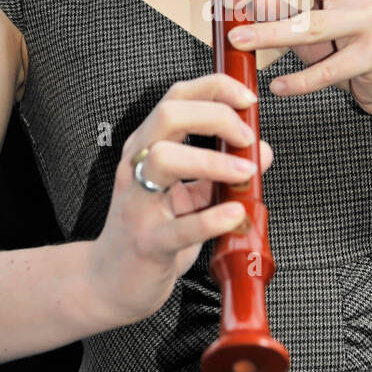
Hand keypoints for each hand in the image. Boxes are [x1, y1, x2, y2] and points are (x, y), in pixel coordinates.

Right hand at [89, 73, 274, 325]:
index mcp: (146, 148)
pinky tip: (235, 214)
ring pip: (163, 160)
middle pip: (167, 116)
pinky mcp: (146, 244)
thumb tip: (262, 151)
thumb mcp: (188, 195)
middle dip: (215, 116)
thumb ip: (220, 170)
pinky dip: (211, 219)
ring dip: (212, 161)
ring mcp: (137, 204)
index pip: (176, 98)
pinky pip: (178, 228)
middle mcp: (136, 167)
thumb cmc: (150, 232)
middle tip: (246, 137)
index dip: (215, 89)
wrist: (109, 282)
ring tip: (245, 173)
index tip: (248, 100)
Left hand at [220, 0, 371, 121]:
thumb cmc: (352, 48)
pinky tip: (278, 87)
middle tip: (230, 3)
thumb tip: (244, 1)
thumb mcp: (310, 25)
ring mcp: (366, 20)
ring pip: (311, 23)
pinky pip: (330, 69)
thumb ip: (281, 10)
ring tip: (238, 40)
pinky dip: (300, 80)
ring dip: (268, 32)